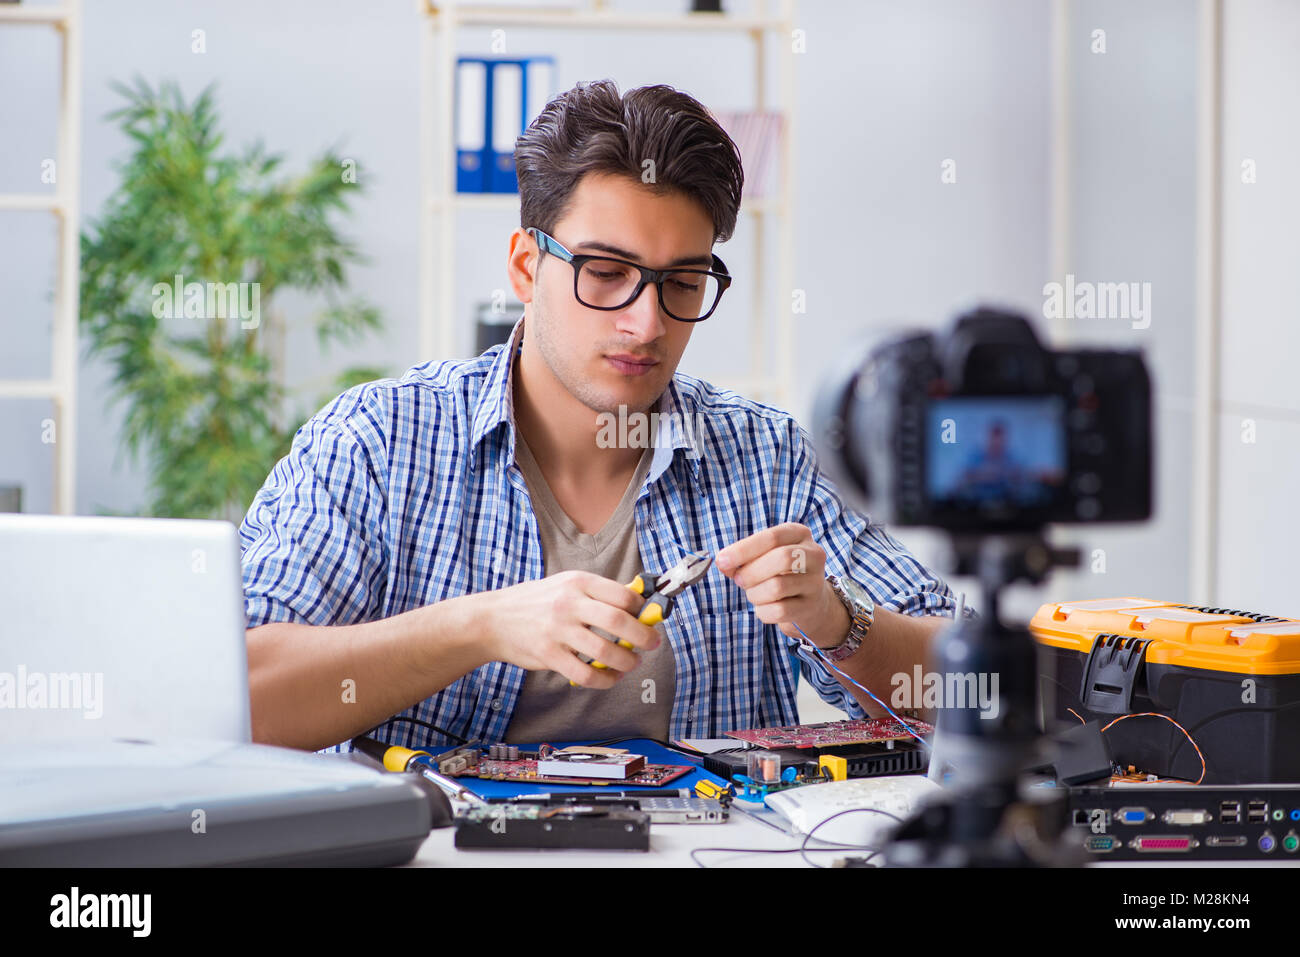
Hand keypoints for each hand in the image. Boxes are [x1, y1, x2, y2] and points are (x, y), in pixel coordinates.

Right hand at [474, 570, 661, 686]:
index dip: (642, 609)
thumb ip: (596, 593)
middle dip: (643, 637)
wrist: (492, 619)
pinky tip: (610, 677)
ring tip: (632, 663)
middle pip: (619, 622)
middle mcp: (569, 604)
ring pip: (606, 652)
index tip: (648, 618)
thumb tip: (636, 604)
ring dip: (627, 662)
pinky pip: (586, 675)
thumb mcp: (564, 585)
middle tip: (652, 644)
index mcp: (577, 583)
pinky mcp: (549, 656)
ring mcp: (558, 631)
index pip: (622, 595)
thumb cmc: (535, 602)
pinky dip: (605, 680)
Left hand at [714, 522, 849, 646]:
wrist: (810, 601)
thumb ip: (742, 558)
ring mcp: (815, 582)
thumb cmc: (780, 574)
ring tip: (754, 594)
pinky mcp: (811, 607)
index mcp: (798, 534)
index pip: (772, 537)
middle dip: (751, 572)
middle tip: (739, 580)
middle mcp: (813, 555)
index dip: (743, 549)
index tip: (722, 560)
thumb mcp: (763, 557)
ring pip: (777, 587)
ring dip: (755, 593)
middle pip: (781, 558)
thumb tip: (723, 563)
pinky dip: (763, 611)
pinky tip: (765, 607)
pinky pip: (779, 611)